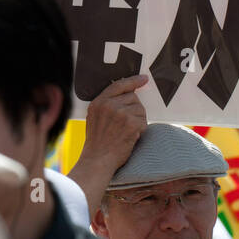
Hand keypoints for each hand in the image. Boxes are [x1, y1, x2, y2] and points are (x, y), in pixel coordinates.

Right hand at [69, 75, 148, 216]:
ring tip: (126, 132)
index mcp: (98, 102)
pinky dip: (141, 130)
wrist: (98, 160)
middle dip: (134, 109)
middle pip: (133, 97)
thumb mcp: (94, 118)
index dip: (133, 81)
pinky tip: (130, 137)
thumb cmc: (97, 142)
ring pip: (140, 109)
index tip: (143, 79)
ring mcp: (120, 113)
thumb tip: (126, 95)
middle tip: (127, 123)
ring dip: (138, 120)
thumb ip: (106, 105)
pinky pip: (143, 121)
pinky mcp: (131, 123)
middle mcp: (108, 105)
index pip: (118, 85)